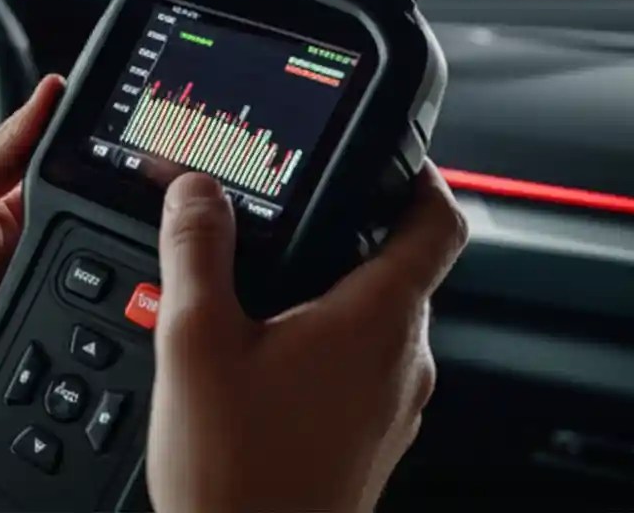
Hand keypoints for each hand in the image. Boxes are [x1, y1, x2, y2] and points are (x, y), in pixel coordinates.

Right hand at [147, 165, 467, 511]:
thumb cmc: (237, 477)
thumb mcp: (195, 342)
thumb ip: (196, 250)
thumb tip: (196, 190)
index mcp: (378, 321)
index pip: (438, 222)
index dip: (422, 175)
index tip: (394, 156)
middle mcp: (404, 362)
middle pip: (400, 269)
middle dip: (347, 236)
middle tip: (288, 223)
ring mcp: (394, 407)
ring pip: (376, 323)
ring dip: (330, 296)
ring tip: (259, 298)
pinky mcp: (374, 441)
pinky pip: (362, 371)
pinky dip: (325, 347)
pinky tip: (262, 365)